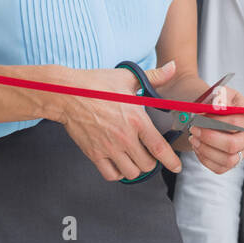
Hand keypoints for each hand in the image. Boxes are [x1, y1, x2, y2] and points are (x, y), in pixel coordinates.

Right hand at [55, 61, 184, 181]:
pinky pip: (111, 175)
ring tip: (134, 158)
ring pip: (131, 173)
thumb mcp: (127, 77)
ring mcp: (108, 148)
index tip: (176, 166)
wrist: (66, 93)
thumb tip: (172, 67)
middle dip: (152, 161)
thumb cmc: (96, 83)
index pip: (159, 147)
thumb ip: (154, 76)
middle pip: (147, 164)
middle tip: (148, 153)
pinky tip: (118, 163)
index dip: (171, 161)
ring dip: (135, 168)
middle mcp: (124, 137)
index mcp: (136, 119)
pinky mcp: (94, 153)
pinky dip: (117, 173)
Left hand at [187, 84, 243, 174]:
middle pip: (232, 145)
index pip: (235, 123)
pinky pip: (220, 168)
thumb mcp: (220, 92)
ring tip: (193, 139)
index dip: (215, 122)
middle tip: (194, 129)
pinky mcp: (234, 163)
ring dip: (206, 150)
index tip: (199, 117)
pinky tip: (197, 147)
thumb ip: (220, 96)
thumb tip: (217, 106)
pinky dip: (205, 159)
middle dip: (209, 138)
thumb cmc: (218, 102)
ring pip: (228, 160)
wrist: (214, 112)